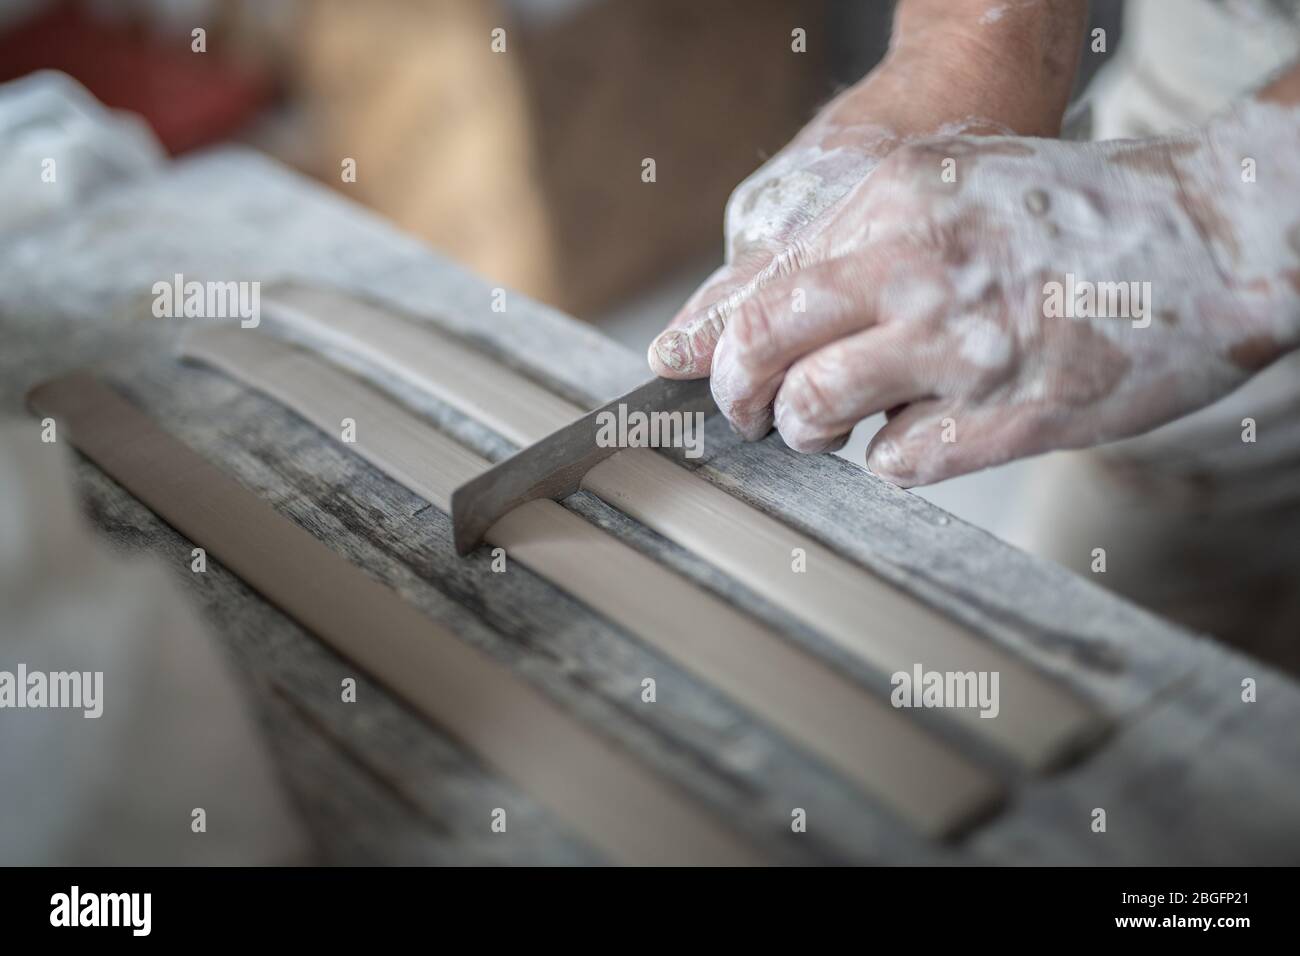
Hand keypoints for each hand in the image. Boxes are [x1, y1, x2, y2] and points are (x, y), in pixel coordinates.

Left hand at [679, 105, 1299, 485]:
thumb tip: (740, 309)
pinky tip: (927, 425)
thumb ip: (846, 246)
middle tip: (750, 409)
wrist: (1204, 238)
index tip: (670, 367)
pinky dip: (893, 454)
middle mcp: (914, 269)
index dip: (698, 337)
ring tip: (841, 416)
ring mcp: (959, 347)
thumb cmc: (1067, 217)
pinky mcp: (1004, 417)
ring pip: (813, 412)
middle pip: (757, 351)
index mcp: (892, 204)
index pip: (751, 284)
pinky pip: (895, 461)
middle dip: (735, 393)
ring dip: (810, 427)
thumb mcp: (945, 192)